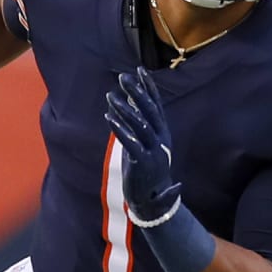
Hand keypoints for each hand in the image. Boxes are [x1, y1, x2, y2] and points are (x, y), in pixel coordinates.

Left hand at [104, 67, 180, 222]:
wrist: (155, 202)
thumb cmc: (148, 172)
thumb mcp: (147, 146)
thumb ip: (140, 126)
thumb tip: (128, 103)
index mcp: (164, 134)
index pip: (158, 105)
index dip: (149, 87)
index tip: (140, 69)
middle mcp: (161, 140)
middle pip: (150, 111)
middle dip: (137, 92)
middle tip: (123, 77)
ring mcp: (153, 152)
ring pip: (140, 124)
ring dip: (124, 109)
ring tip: (109, 96)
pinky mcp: (142, 163)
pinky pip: (130, 143)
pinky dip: (119, 129)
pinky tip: (107, 118)